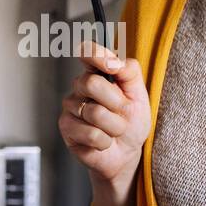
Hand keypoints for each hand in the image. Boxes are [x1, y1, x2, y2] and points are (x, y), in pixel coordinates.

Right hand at [59, 40, 150, 186]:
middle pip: (92, 83)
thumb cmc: (131, 121)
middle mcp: (80, 86)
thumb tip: (113, 61)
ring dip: (115, 127)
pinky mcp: (66, 128)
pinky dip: (105, 142)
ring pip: (95, 113)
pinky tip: (103, 142)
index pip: (89, 53)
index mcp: (97, 72)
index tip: (112, 65)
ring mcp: (70, 107)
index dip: (96, 55)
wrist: (126, 152)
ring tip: (114, 130)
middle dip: (117, 103)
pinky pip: (92, 134)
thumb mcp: (139, 94)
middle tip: (123, 113)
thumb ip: (129, 71)